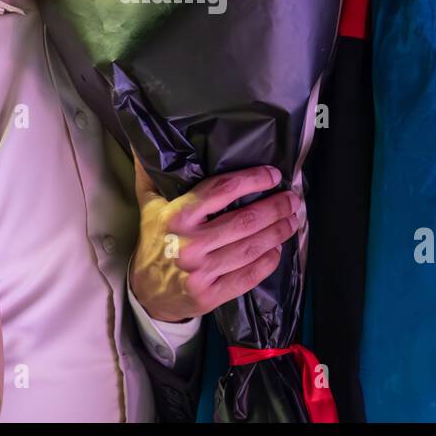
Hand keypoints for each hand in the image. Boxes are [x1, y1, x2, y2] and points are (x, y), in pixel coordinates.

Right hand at [129, 159, 300, 322]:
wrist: (146, 293)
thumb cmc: (154, 242)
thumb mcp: (149, 205)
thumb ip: (151, 174)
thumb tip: (143, 140)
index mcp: (177, 216)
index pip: (223, 190)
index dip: (253, 179)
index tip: (273, 175)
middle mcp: (189, 244)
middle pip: (245, 220)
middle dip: (276, 207)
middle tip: (292, 200)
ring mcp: (200, 272)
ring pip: (251, 248)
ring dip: (278, 233)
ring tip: (292, 221)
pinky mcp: (210, 295)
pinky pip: (248, 276)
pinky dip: (268, 262)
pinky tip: (278, 250)